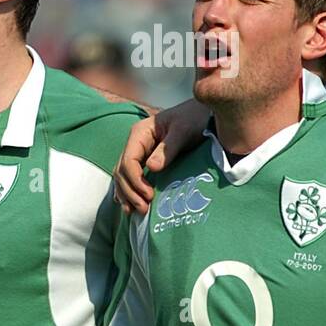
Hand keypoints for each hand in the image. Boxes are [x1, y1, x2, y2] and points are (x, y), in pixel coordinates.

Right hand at [114, 99, 209, 213]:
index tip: (149, 195)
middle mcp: (134, 143)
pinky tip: (129, 203)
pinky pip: (130, 177)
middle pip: (121, 171)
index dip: (135, 180)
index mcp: (139, 133)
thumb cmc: (195, 119)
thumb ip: (168, 149)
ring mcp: (138, 151)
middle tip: (143, 208)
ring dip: (126, 194)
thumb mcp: (184, 131)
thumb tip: (152, 168)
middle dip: (129, 191)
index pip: (128, 160)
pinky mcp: (144, 159)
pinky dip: (128, 190)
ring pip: (122, 176)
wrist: (204, 113)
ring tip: (135, 211)